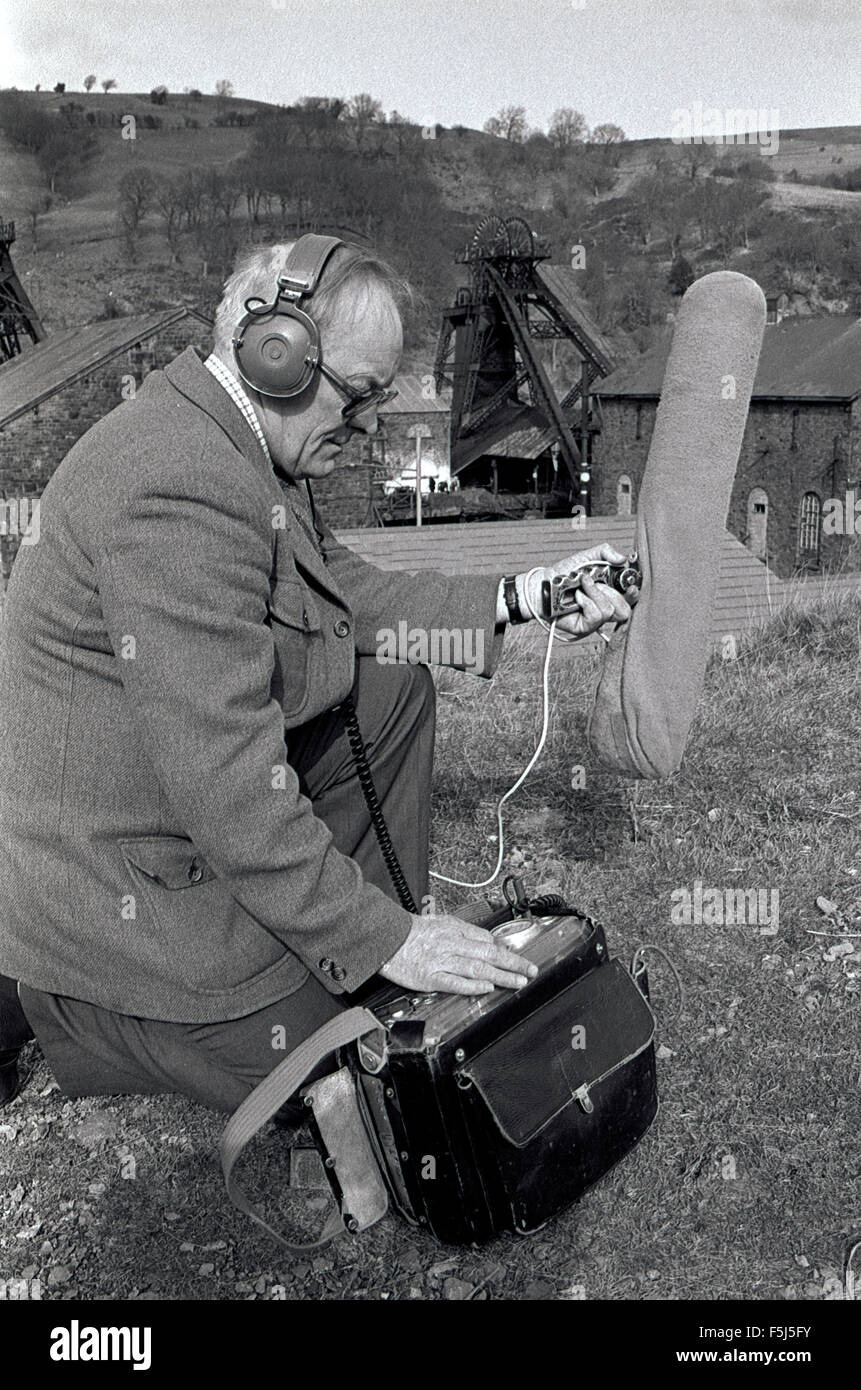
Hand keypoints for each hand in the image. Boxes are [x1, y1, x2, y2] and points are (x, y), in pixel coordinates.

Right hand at [379, 913, 538, 995]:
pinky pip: (455, 982)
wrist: (385, 937)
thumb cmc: (410, 931)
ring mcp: (442, 961)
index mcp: (455, 930)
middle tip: (531, 970)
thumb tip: (486, 940)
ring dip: (501, 975)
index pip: (487, 940)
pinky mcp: (430, 977)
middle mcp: (452, 945)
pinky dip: (472, 985)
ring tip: (519, 982)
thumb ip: (462, 931)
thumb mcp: (440, 921)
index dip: (505, 951)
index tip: (519, 960)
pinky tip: (487, 987)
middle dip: (513, 963)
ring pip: (478, 968)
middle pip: (489, 953)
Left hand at [530, 543, 636, 640]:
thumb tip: (623, 559)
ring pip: (610, 611)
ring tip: (582, 587)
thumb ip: (605, 552)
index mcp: (610, 592)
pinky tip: (577, 597)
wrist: (545, 584)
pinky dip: (586, 602)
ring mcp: (595, 619)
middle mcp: (605, 607)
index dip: (634, 594)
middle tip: (596, 583)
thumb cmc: (564, 574)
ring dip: (595, 594)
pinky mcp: (585, 627)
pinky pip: (596, 615)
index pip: (631, 599)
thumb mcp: (586, 557)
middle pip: (625, 610)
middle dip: (613, 593)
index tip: (631, 587)